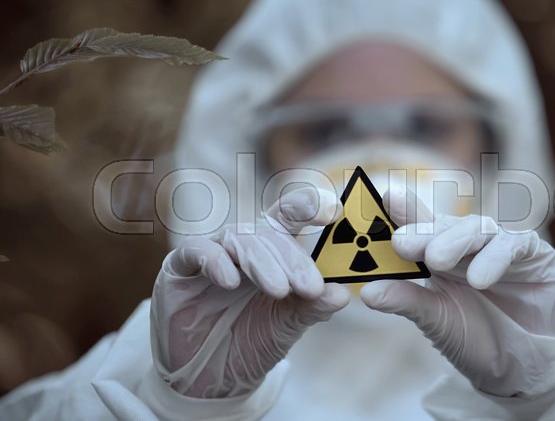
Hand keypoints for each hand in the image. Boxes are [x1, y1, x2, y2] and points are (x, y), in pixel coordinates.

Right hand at [150, 188, 349, 397]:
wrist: (211, 380)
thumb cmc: (251, 343)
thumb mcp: (289, 324)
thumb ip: (313, 306)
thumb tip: (342, 293)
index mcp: (271, 251)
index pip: (289, 216)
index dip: (308, 206)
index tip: (333, 211)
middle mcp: (241, 246)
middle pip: (267, 232)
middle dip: (291, 257)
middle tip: (309, 286)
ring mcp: (210, 254)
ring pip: (237, 238)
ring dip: (261, 262)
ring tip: (280, 291)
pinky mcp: (179, 268)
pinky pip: (197, 250)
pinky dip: (216, 261)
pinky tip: (231, 282)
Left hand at [361, 189, 554, 396]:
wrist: (521, 370)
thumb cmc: (475, 339)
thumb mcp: (435, 320)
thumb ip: (406, 300)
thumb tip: (367, 292)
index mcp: (441, 253)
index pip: (420, 225)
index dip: (403, 210)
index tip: (385, 200)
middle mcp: (471, 244)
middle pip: (446, 224)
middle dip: (423, 231)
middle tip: (402, 243)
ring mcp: (503, 246)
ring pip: (479, 228)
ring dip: (456, 242)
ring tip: (438, 262)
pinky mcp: (535, 255)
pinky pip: (516, 243)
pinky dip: (497, 256)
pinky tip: (481, 277)